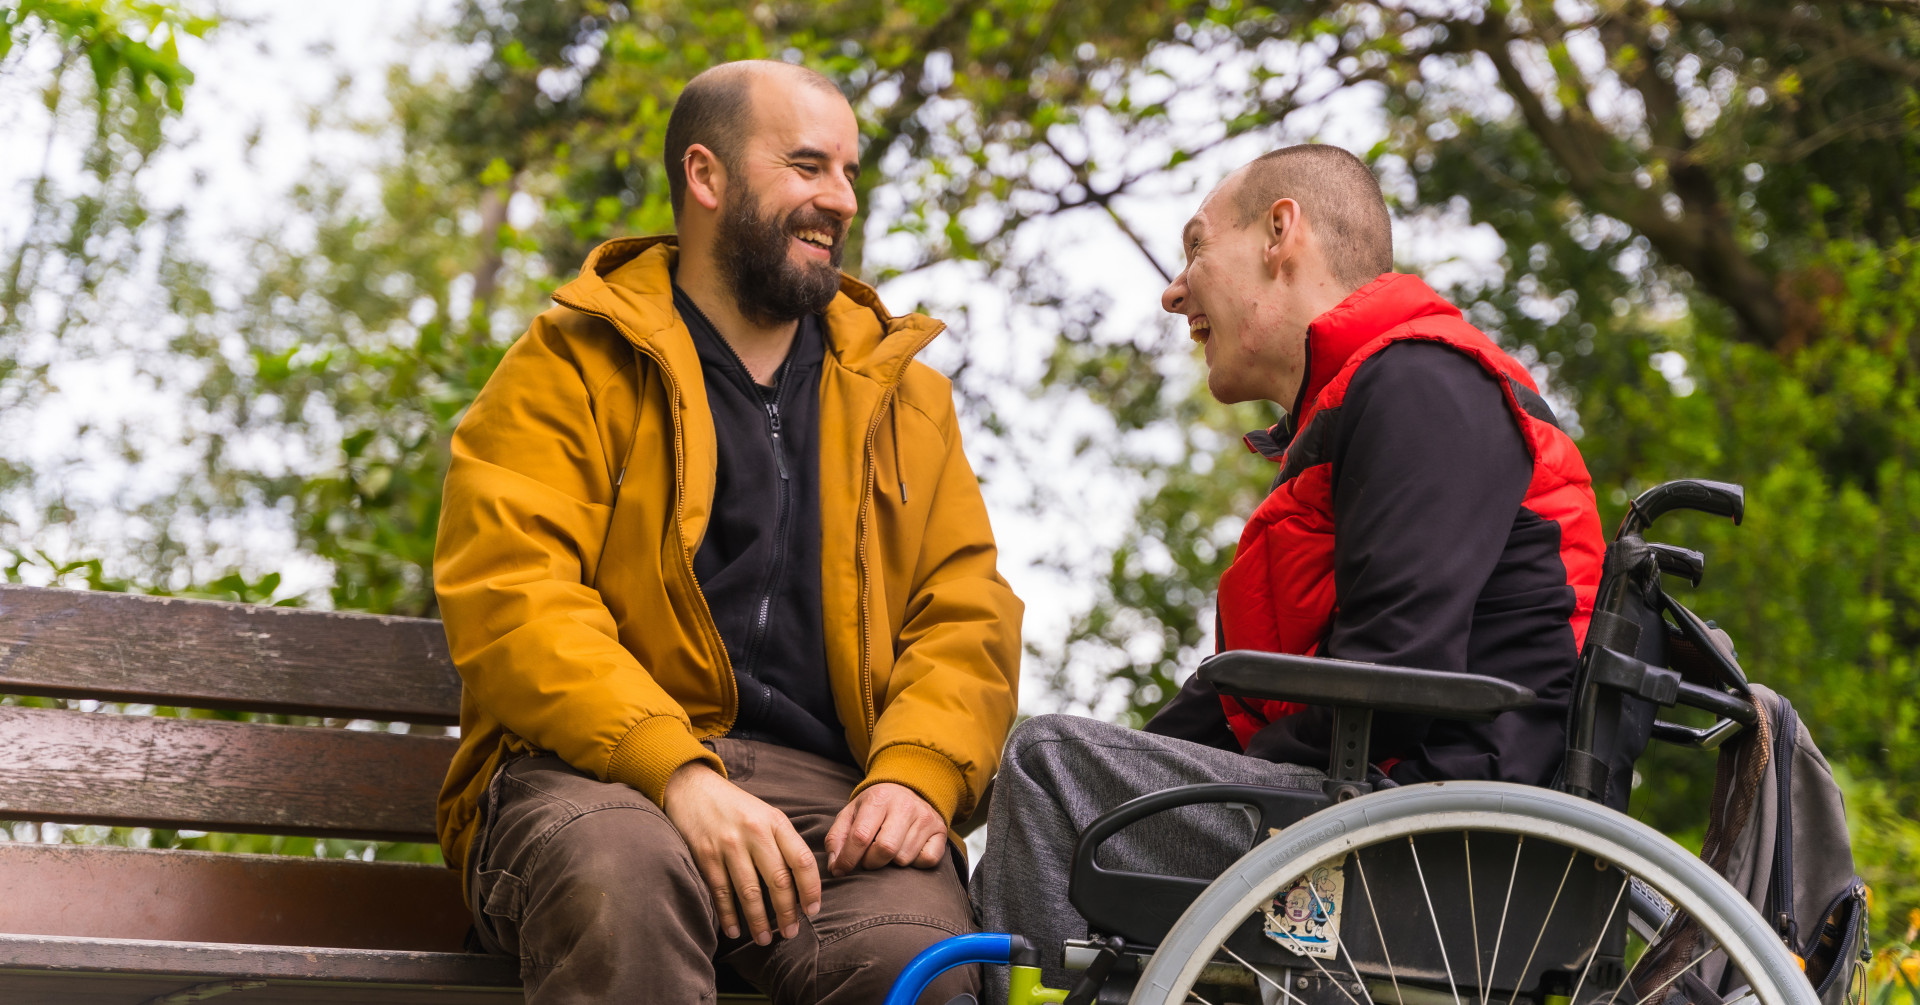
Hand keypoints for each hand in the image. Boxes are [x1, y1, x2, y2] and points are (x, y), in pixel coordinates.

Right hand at [661, 762, 820, 944]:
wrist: (692, 787)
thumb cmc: (735, 806)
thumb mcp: (766, 814)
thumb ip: (783, 842)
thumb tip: (801, 882)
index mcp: (775, 822)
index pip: (802, 860)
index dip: (811, 889)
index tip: (812, 910)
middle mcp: (755, 832)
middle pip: (778, 881)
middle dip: (787, 913)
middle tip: (790, 933)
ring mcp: (729, 844)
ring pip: (750, 892)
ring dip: (759, 922)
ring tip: (764, 939)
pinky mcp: (705, 855)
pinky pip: (721, 892)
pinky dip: (728, 915)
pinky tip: (734, 930)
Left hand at [824, 782, 947, 875]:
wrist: (908, 788)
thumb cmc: (875, 807)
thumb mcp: (851, 813)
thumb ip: (837, 838)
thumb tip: (836, 867)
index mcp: (879, 798)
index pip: (861, 836)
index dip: (849, 859)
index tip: (842, 869)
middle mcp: (905, 805)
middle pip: (885, 849)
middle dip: (871, 862)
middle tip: (868, 860)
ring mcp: (925, 818)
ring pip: (904, 858)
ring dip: (892, 862)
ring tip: (888, 851)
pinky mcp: (940, 831)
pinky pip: (927, 860)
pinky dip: (915, 863)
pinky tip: (908, 851)